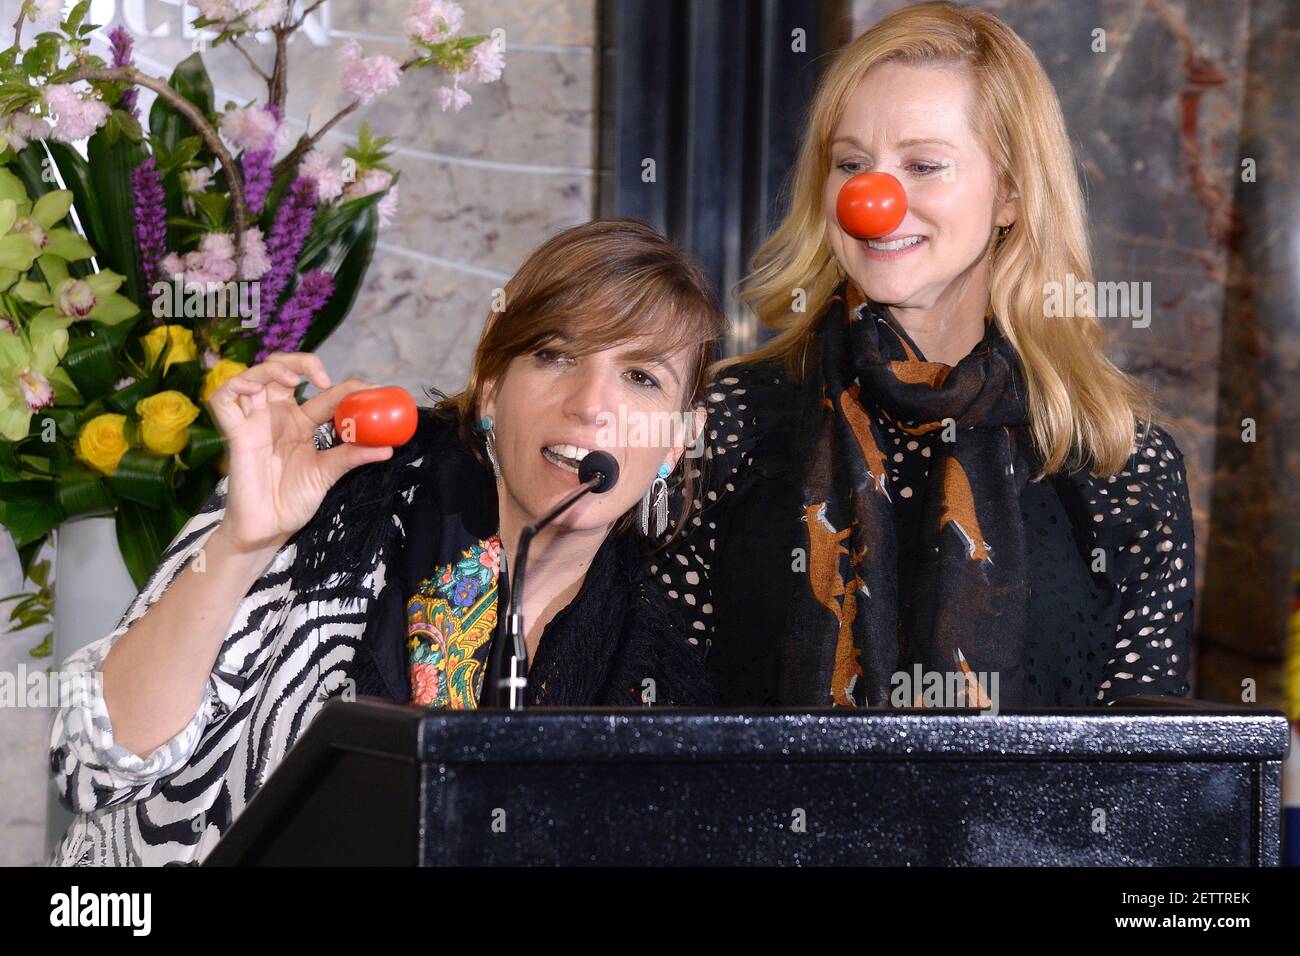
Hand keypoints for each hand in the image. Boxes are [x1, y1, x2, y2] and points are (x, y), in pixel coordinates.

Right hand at [205, 352, 393, 553]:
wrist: (269, 528)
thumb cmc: (294, 500)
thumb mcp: (328, 473)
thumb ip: (353, 456)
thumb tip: (388, 447)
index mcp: (302, 423)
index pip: (324, 394)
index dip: (345, 386)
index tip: (370, 389)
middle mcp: (278, 416)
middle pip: (283, 370)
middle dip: (304, 362)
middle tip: (325, 380)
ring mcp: (255, 422)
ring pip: (254, 375)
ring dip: (273, 368)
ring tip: (294, 379)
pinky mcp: (235, 433)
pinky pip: (223, 399)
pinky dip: (237, 385)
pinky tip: (255, 389)